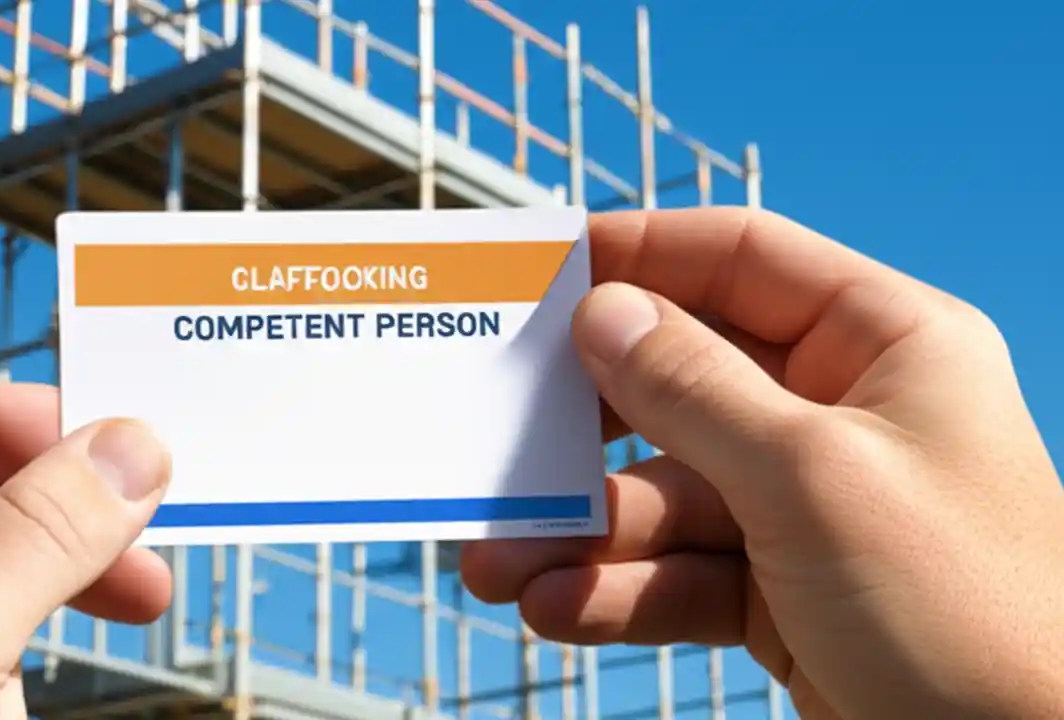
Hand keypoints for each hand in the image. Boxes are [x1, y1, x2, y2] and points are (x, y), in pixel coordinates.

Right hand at [461, 208, 1063, 718]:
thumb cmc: (971, 610)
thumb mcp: (815, 480)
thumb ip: (696, 389)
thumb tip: (603, 314)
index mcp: (883, 344)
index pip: (741, 259)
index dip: (641, 253)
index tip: (544, 267)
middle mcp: (841, 413)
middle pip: (683, 383)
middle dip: (586, 425)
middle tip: (497, 433)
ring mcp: (807, 505)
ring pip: (667, 492)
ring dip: (584, 529)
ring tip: (499, 563)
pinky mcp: (781, 590)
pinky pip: (681, 569)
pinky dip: (621, 589)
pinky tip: (558, 608)